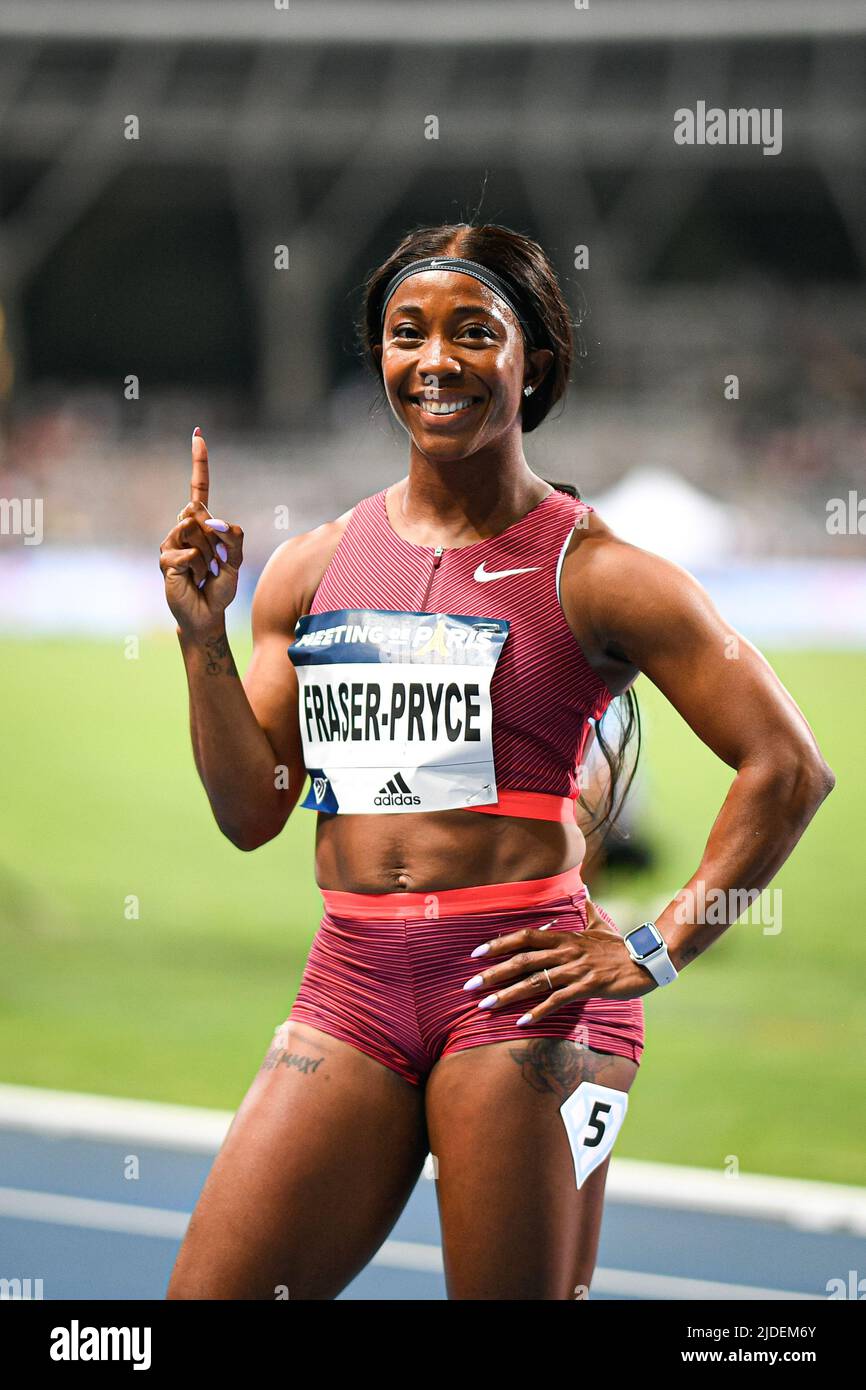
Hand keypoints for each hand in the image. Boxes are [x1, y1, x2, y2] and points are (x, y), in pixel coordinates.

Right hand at [159, 428, 243, 632]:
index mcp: (201, 524)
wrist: (206, 614)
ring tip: (204, 573)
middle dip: (218, 542)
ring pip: (198, 534)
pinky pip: (191, 554)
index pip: (199, 489)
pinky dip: (200, 569)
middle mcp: (183, 528)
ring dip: (209, 557)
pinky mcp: (166, 560)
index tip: (198, 436)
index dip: (199, 463)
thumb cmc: (220, 586)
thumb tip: (213, 521)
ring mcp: (172, 543)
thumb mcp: (236, 561)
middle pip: (204, 515)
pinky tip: (194, 579)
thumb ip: (234, 539)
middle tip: (215, 565)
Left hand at [461, 900, 656, 1024]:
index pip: (524, 937)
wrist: (647, 960)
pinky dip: (538, 1012)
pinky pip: (558, 1000)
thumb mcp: (600, 926)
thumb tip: (585, 893)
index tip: (476, 953)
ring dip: (508, 994)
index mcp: (564, 937)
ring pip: (535, 981)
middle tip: (469, 985)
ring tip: (486, 1006)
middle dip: (493, 973)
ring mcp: (576, 969)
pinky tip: (521, 1023)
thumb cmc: (620, 946)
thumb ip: (588, 911)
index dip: (499, 944)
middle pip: (522, 960)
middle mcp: (565, 951)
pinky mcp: (588, 986)